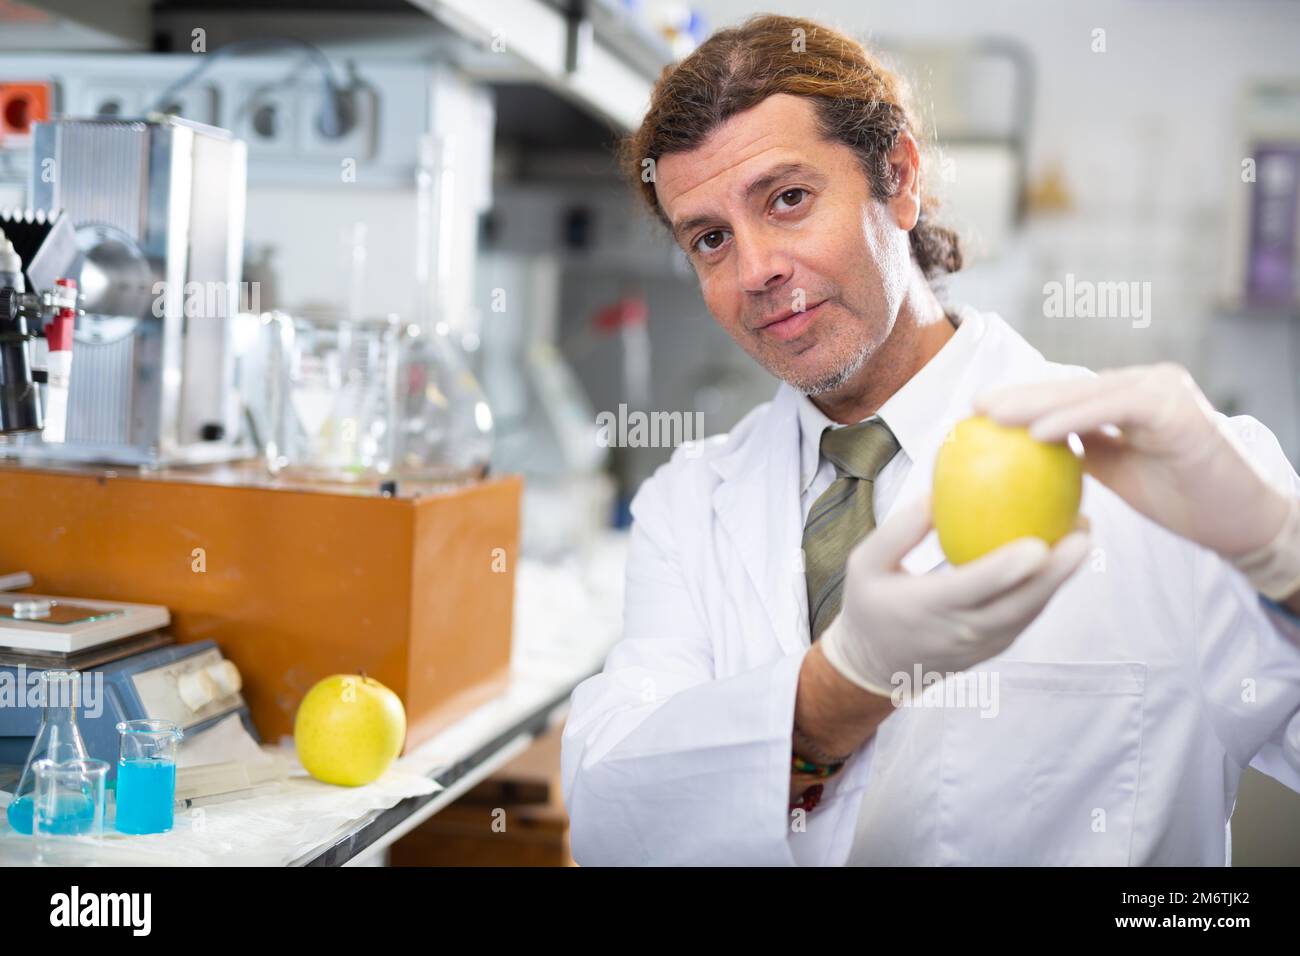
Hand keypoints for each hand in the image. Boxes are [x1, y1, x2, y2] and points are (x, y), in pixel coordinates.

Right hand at [819, 494, 1089, 697]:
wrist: (875, 666)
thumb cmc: (869, 605)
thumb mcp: (864, 563)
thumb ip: (898, 531)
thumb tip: (935, 494)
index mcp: (927, 607)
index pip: (975, 588)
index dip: (1009, 569)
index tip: (1038, 542)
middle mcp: (961, 630)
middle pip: (1019, 603)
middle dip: (1056, 572)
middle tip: (1082, 534)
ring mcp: (982, 643)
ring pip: (1030, 612)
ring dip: (1060, 579)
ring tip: (1082, 536)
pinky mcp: (995, 647)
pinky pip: (1026, 617)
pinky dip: (1047, 589)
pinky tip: (1061, 557)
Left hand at [974, 363, 1289, 560]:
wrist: (1241, 521)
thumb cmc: (1182, 499)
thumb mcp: (1118, 471)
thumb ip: (1083, 451)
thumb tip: (1028, 451)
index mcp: (1131, 396)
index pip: (1068, 394)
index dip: (1023, 400)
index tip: (978, 413)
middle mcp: (1146, 384)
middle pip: (1071, 387)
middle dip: (1019, 395)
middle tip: (974, 406)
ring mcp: (1163, 391)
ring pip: (1087, 392)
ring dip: (1036, 403)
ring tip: (993, 417)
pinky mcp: (1176, 410)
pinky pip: (1114, 409)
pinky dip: (1073, 419)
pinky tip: (1037, 433)